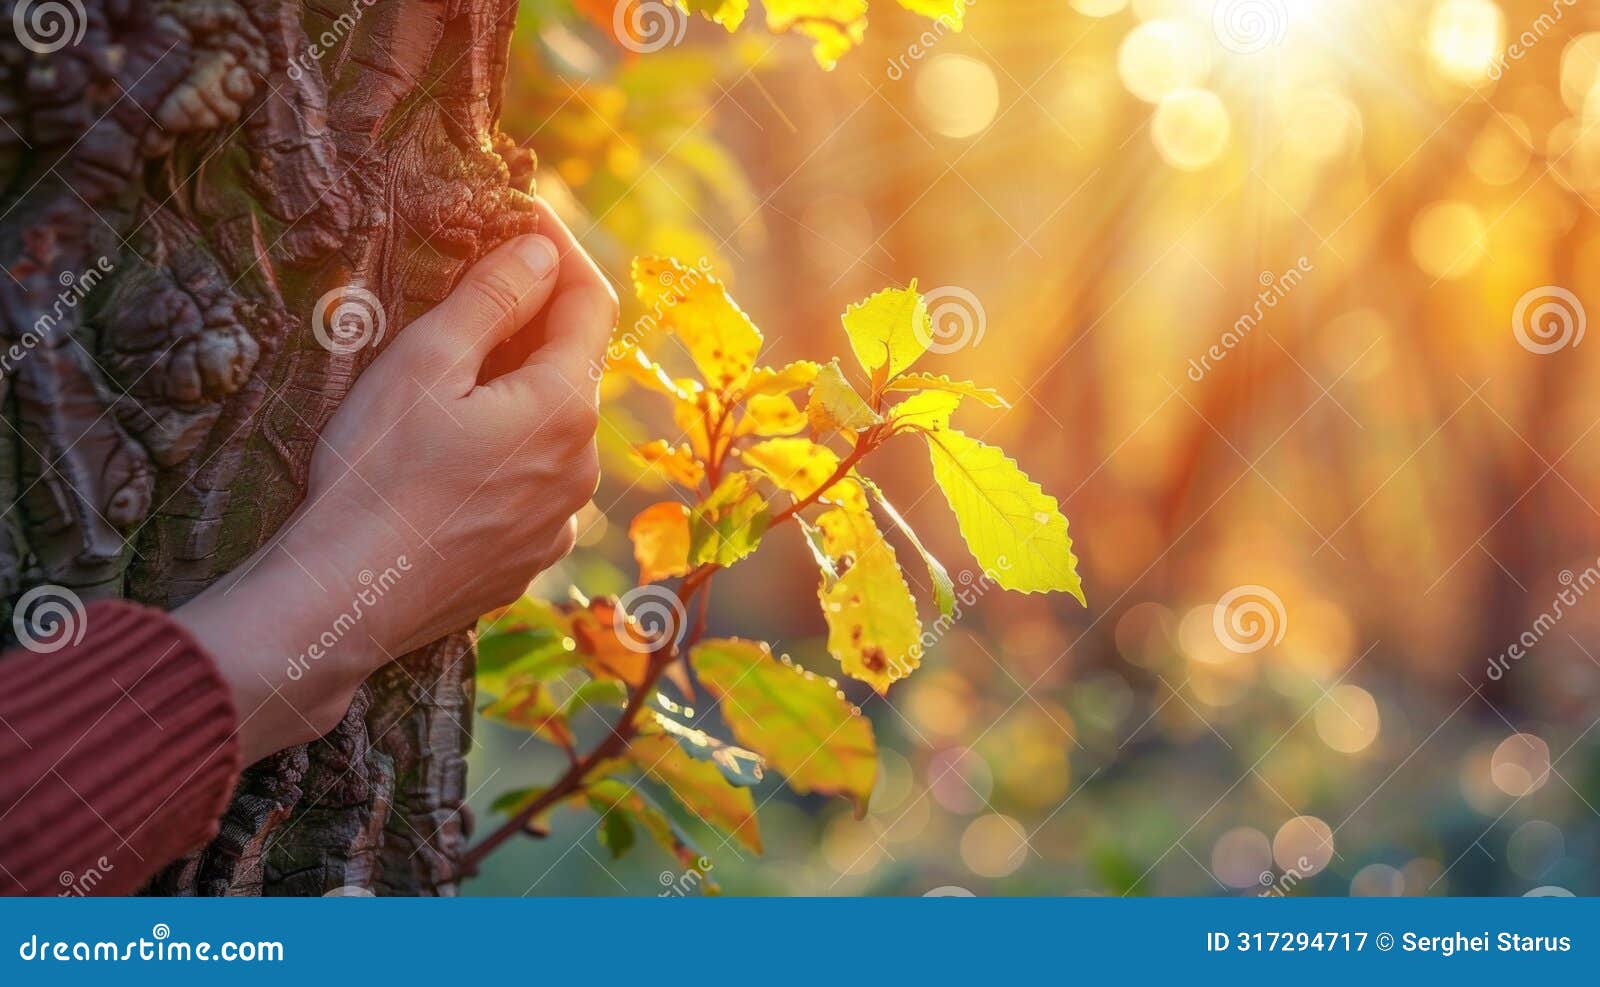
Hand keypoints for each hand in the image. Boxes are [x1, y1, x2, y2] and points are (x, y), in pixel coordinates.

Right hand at [176, 201, 616, 762]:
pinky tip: (449, 453)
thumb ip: (494, 298)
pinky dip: (504, 450)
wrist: (348, 598)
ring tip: (450, 375)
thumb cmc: (377, 474)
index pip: (591, 301)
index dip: (559, 249)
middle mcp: (581, 465)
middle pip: (573, 365)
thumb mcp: (426, 362)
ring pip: (552, 428)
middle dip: (533, 318)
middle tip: (474, 283)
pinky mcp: (528, 555)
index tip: (520, 216)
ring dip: (517, 388)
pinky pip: (531, 483)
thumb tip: (540, 251)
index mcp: (566, 406)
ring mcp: (560, 518)